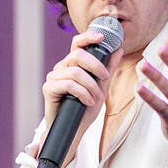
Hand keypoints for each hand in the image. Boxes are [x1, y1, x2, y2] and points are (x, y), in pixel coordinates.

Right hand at [41, 28, 125, 167]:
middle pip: (77, 54)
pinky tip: (87, 102)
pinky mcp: (48, 89)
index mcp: (72, 64)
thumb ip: (109, 68)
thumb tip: (119, 49)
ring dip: (91, 86)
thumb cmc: (84, 109)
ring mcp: (53, 77)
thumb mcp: (101, 87)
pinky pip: (68, 84)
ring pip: (75, 72)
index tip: (102, 38)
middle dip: (96, 65)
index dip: (88, 36)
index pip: (77, 43)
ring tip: (96, 98)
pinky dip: (82, 93)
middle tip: (105, 78)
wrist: (73, 130)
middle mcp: (61, 67)